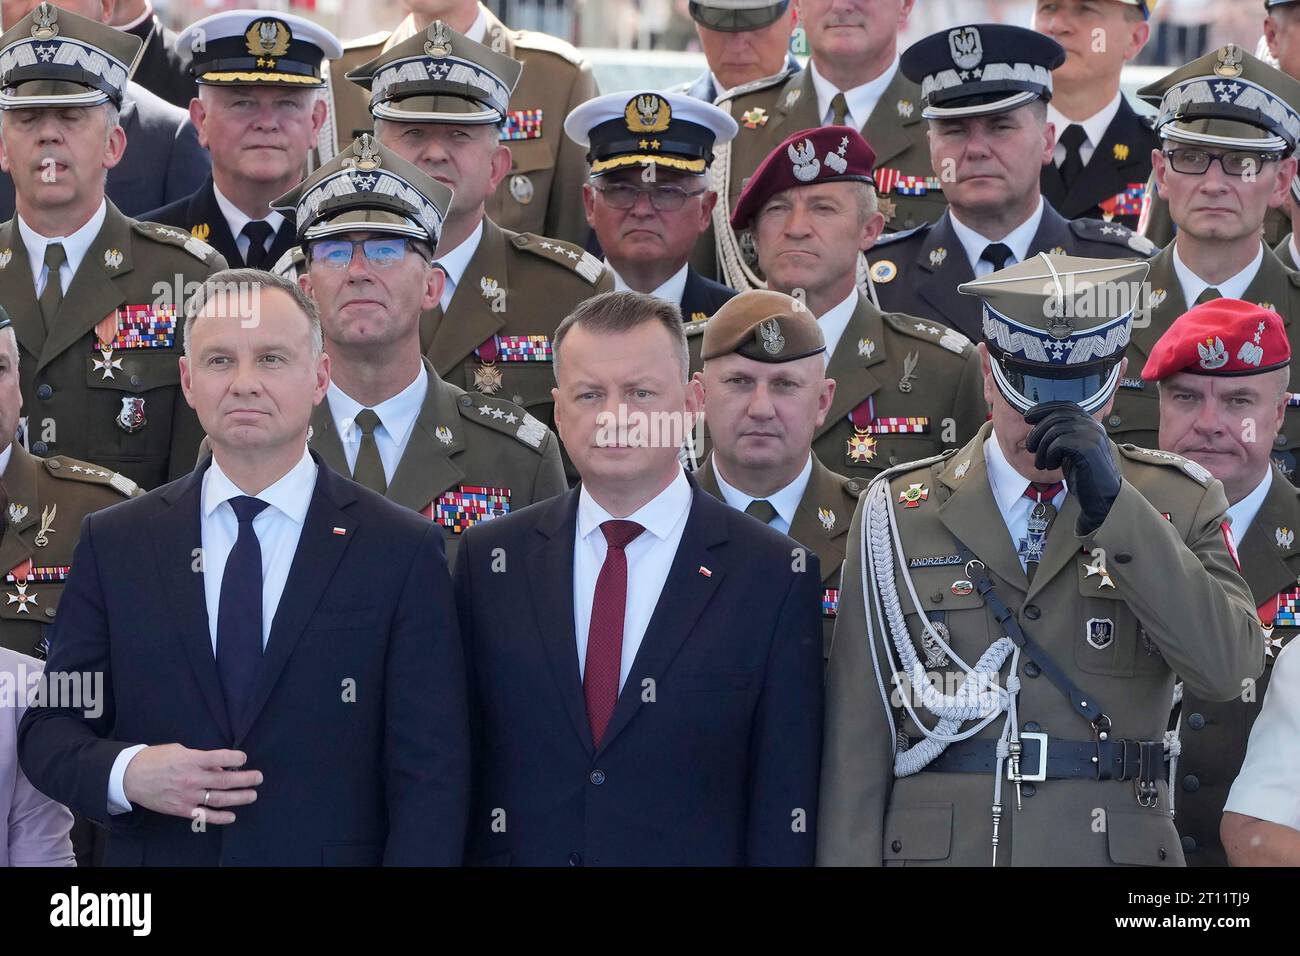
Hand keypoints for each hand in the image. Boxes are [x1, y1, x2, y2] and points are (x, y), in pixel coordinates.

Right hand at [122, 744, 260, 823]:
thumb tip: (219, 765)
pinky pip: (204, 816)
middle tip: (258, 778)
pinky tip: (232, 816)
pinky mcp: (181, 810)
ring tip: (252, 795)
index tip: (244, 757)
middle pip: (226, 780)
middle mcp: (192, 779)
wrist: (130, 776)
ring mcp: (188, 796)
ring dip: (239, 797)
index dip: (236, 757)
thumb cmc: (156, 759)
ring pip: (219, 799)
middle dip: (246, 779)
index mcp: (192, 760)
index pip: (221, 758)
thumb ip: (200, 757)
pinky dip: (220, 818)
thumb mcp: (180, 750)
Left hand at [1024, 401, 1121, 534]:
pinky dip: (1048, 455)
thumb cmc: (1082, 473)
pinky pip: (1058, 443)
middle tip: (1030, 448)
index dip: (1043, 409)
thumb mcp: (1070, 449)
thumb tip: (1036, 422)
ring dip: (1041, 448)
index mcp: (1090, 422)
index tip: (1027, 418)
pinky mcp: (1088, 448)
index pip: (1065, 406)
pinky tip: (1051, 466)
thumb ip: (1061, 433)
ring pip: (1054, 430)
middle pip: (1056, 417)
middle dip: (1037, 432)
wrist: (1101, 495)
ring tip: (1041, 462)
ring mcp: (1092, 435)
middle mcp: (1093, 425)